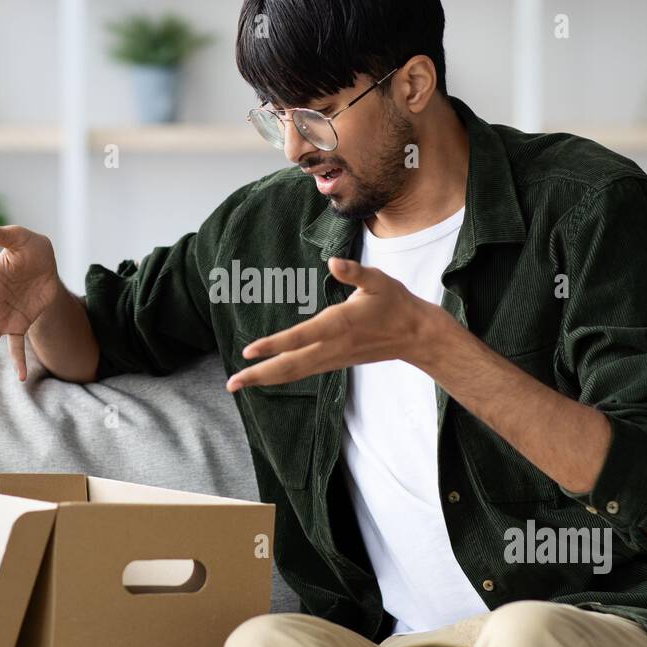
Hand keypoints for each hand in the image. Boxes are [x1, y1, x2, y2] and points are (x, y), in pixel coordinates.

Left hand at [225, 256, 435, 392]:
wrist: (415, 336)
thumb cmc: (395, 303)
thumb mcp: (379, 281)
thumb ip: (355, 272)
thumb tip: (333, 262)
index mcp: (339, 325)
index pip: (300, 337)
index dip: (274, 344)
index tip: (249, 350)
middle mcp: (332, 347)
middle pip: (290, 366)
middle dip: (259, 375)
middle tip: (231, 384)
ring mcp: (332, 358)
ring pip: (294, 373)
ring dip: (265, 379)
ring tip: (237, 384)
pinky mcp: (333, 362)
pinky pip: (302, 372)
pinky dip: (280, 376)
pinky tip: (264, 377)